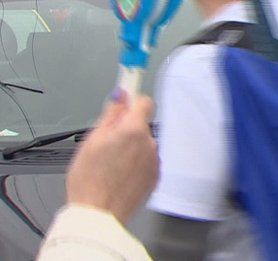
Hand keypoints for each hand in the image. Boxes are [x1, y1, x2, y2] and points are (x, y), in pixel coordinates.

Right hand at [66, 91, 157, 222]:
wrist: (98, 214)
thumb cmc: (90, 181)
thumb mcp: (91, 140)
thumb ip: (110, 115)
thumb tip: (120, 96)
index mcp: (133, 130)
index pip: (144, 102)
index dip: (133, 102)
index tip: (126, 99)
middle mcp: (149, 143)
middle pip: (141, 125)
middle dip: (127, 129)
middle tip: (107, 144)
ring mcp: (154, 161)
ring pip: (143, 144)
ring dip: (131, 148)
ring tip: (110, 164)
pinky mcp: (155, 176)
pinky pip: (146, 161)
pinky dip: (136, 164)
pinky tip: (119, 175)